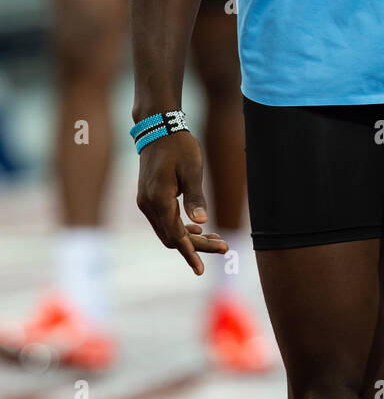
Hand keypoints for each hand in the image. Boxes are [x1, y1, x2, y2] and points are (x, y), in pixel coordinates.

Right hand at [136, 129, 227, 272]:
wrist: (158, 128)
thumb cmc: (179, 146)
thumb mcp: (193, 170)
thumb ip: (196, 198)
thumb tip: (202, 224)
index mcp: (159, 199)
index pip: (176, 235)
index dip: (190, 253)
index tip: (201, 270)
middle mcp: (148, 204)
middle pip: (172, 237)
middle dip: (197, 247)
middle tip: (224, 246)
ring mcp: (145, 202)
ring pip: (167, 231)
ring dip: (189, 239)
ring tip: (217, 238)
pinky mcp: (148, 198)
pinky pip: (163, 221)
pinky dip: (180, 228)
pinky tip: (197, 229)